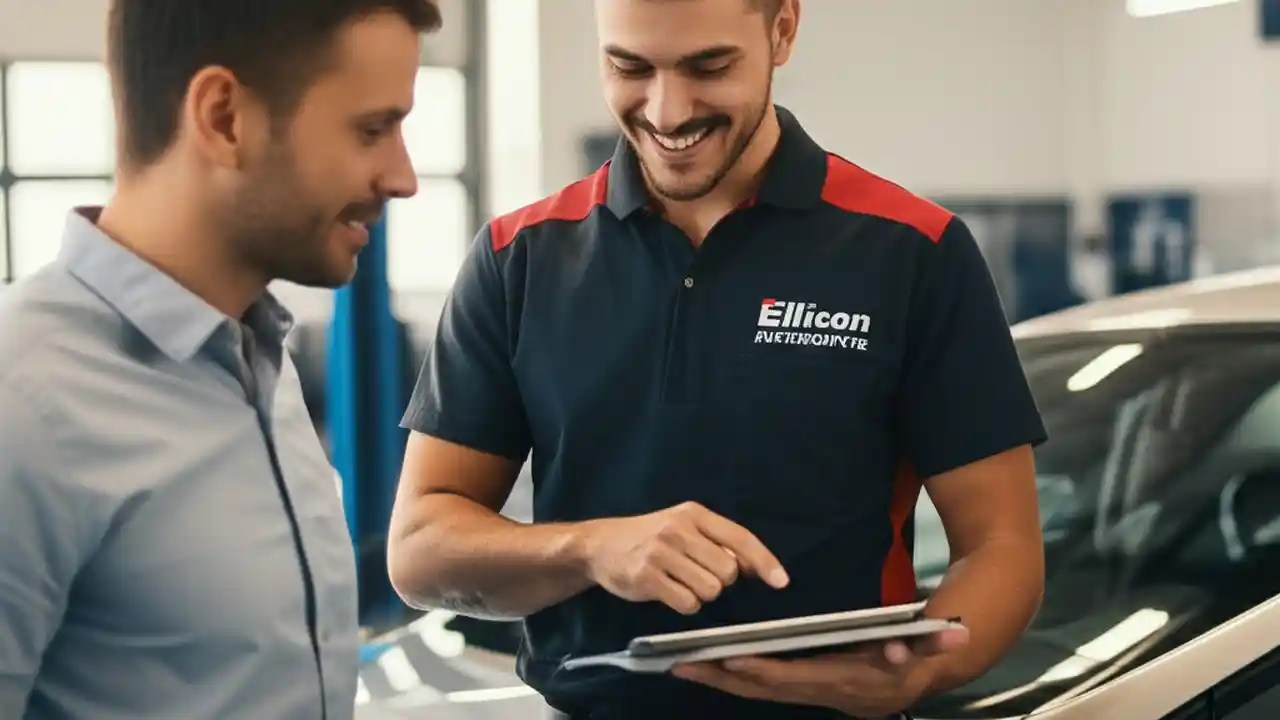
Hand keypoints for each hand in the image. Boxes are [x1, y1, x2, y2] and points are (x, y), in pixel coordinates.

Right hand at [581, 501, 788, 614]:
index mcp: (694, 514)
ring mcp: (661, 553)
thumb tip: (754, 566)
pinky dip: (684, 604)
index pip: (740, 538)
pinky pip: (687, 603)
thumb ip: (717, 542)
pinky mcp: (646, 578)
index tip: (781, 582)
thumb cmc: (651, 536)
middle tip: (698, 573)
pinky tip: (669, 593)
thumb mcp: (684, 526)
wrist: (600, 545)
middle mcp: (679, 529)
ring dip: (702, 594)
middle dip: (720, 580)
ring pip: (710, 590)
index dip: (764, 562)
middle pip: (728, 571)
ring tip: (681, 582)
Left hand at [671, 625, 968, 717]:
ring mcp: (812, 695)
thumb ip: (936, 642)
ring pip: (758, 692)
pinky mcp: (804, 688)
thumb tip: (951, 635)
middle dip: (724, 679)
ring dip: (720, 682)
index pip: (798, 678)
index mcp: (847, 682)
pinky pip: (762, 687)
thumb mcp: (930, 647)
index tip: (732, 659)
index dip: (765, 671)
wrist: (922, 676)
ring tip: (681, 665)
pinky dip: (734, 680)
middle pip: (765, 690)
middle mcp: (825, 693)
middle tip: (682, 664)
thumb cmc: (920, 654)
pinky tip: (709, 668)